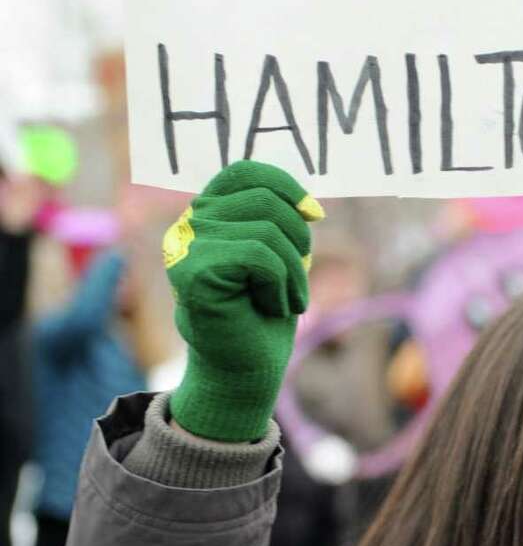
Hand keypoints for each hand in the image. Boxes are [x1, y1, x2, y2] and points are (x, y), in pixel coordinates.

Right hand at [164, 160, 323, 440]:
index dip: (286, 186)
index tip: (314, 214)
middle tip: (295, 281)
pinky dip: (280, 284)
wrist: (244, 372)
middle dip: (297, 239)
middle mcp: (187, 227)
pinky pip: (260, 257)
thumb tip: (310, 203)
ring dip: (291, 271)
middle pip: (264, 200)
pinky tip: (270, 307)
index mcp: (204, 217)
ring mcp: (185, 249)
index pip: (245, 173)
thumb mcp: (277, 257)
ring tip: (283, 300)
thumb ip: (278, 223)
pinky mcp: (194, 273)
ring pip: (266, 231)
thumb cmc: (261, 317)